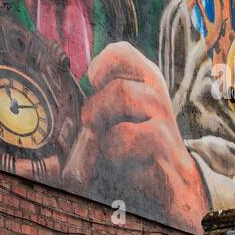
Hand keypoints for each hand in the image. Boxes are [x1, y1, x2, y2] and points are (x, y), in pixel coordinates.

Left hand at [61, 42, 207, 232]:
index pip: (122, 51)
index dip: (101, 63)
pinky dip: (113, 149)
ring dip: (103, 123)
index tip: (91, 83)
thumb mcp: (115, 120)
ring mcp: (163, 112)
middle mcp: (156, 89)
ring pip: (122, 95)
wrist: (170, 182)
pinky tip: (121, 160)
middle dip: (95, 107)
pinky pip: (125, 134)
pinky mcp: (164, 138)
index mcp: (144, 79)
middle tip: (92, 126)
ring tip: (106, 144)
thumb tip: (63, 100)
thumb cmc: (135, 148)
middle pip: (116, 81)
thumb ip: (97, 105)